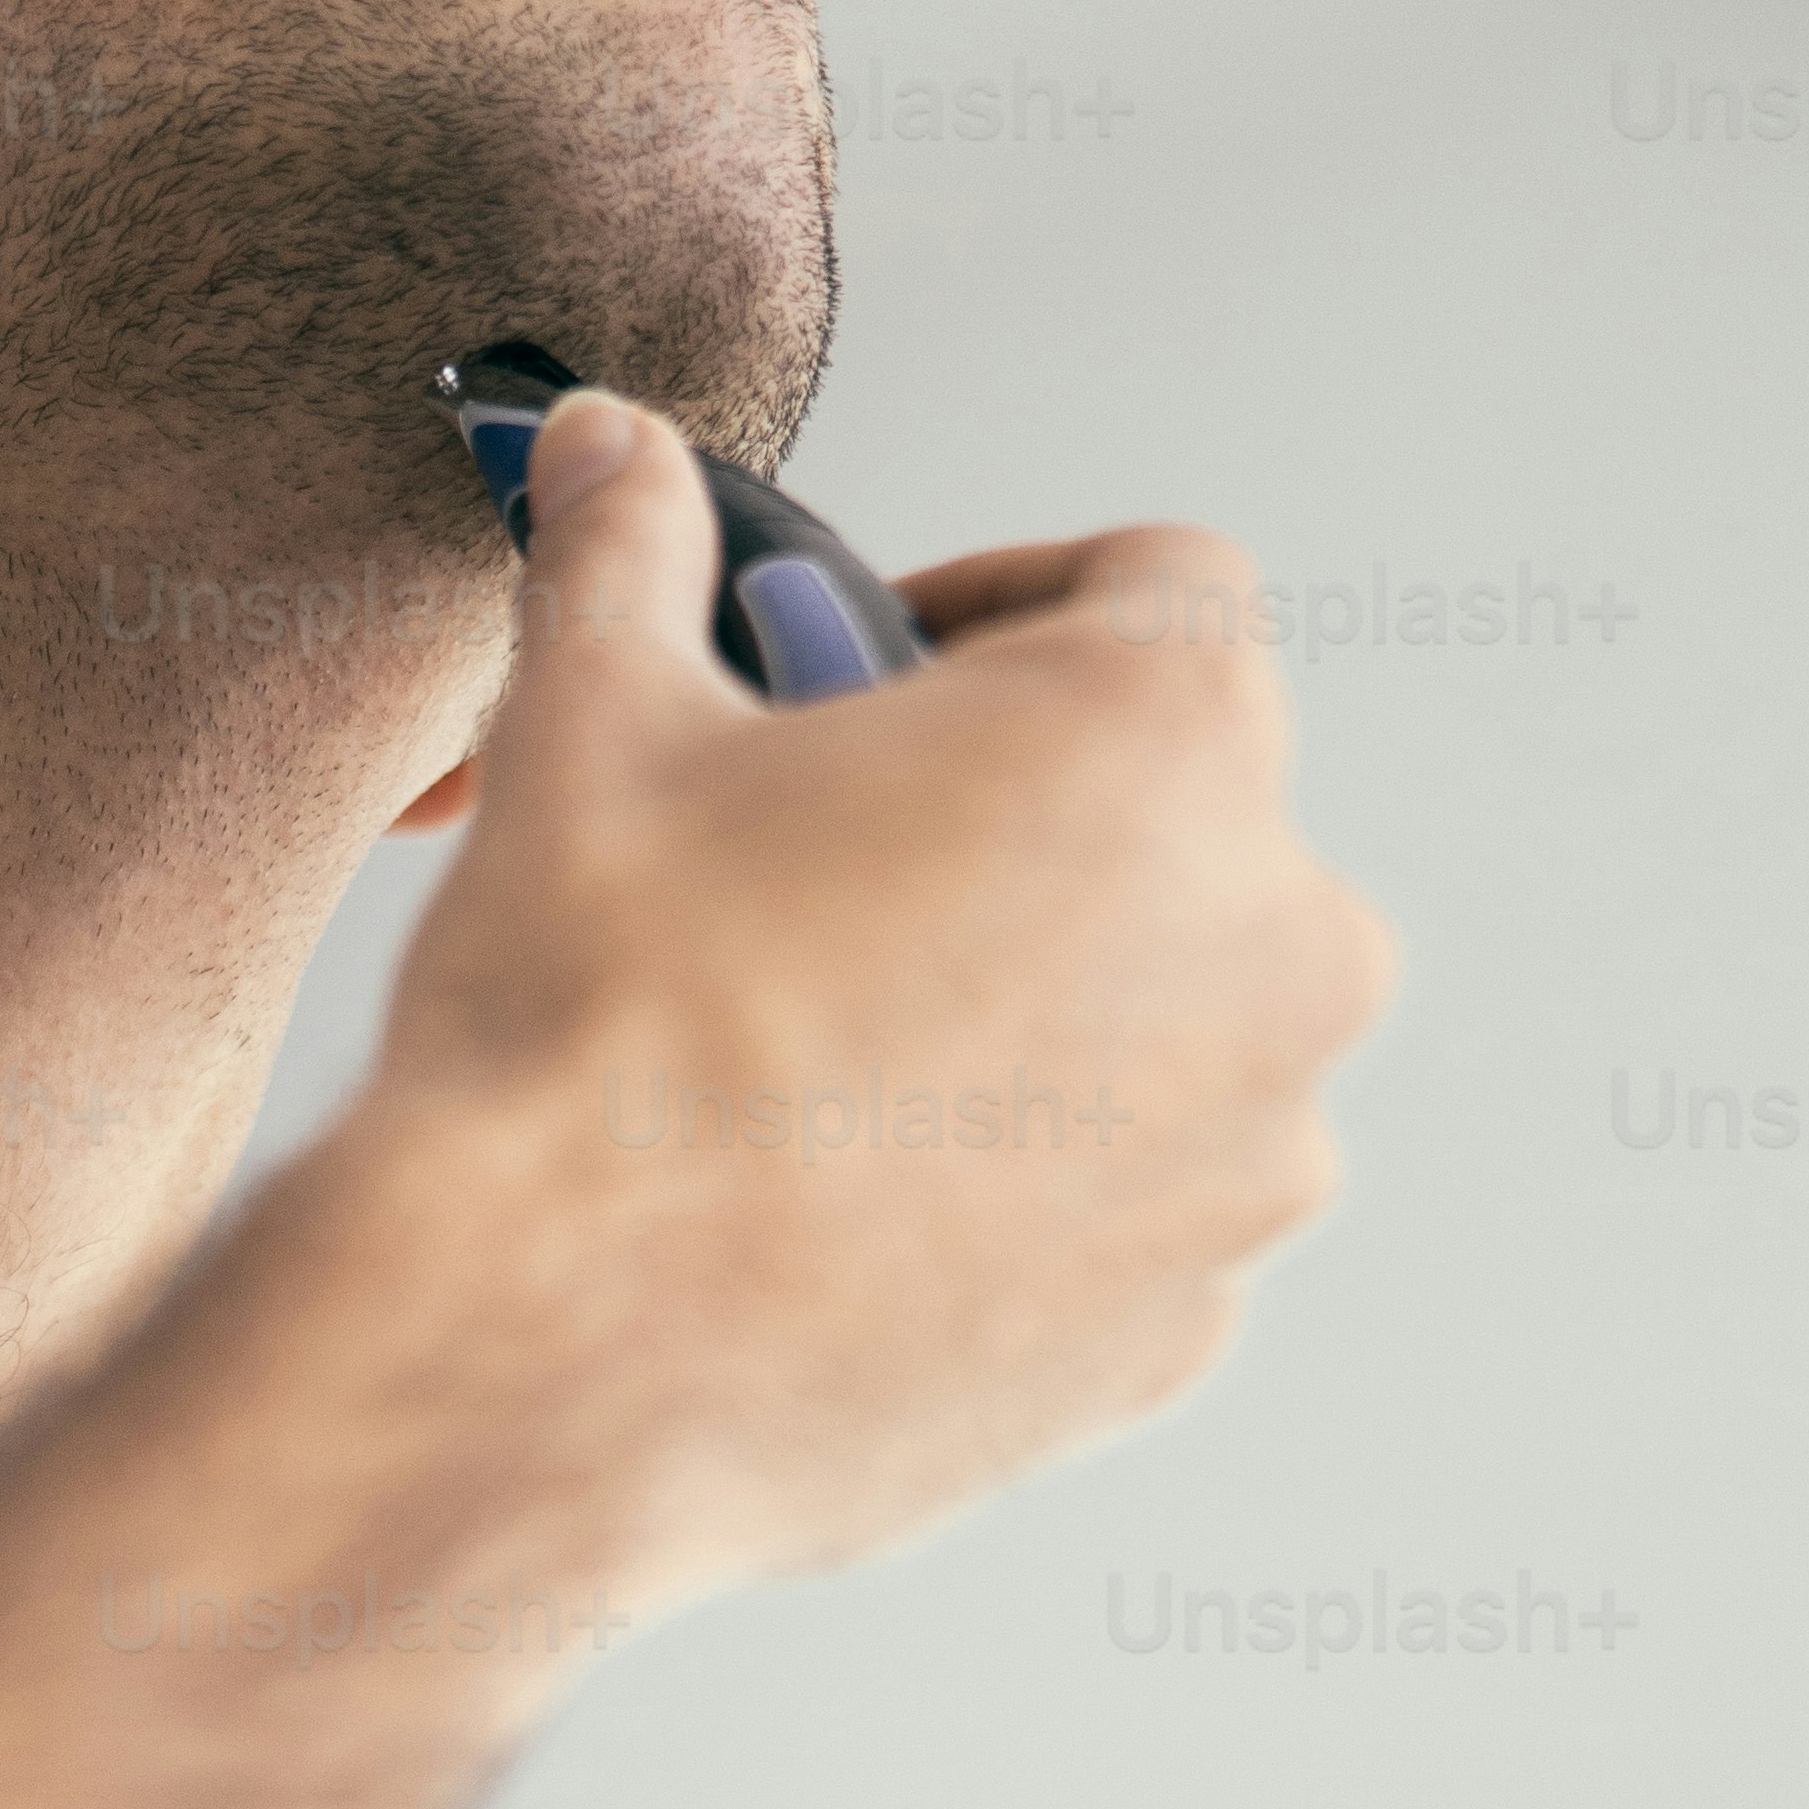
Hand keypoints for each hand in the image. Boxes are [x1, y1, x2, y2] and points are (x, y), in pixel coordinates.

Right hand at [324, 393, 1396, 1614]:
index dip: (1002, 610)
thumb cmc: (585, 1030)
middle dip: (1020, 831)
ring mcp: (1248, 1160)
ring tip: (822, 1062)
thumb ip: (629, 555)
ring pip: (1162, 1028)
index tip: (881, 677)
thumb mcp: (589, 723)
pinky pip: (1127, 1213)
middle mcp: (1280, 943)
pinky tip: (844, 1211)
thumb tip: (607, 454)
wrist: (528, 1354)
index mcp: (1175, 737)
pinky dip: (1023, 1198)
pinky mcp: (1176, 1332)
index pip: (1160, 586)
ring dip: (1036, 1018)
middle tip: (820, 881)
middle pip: (1176, 821)